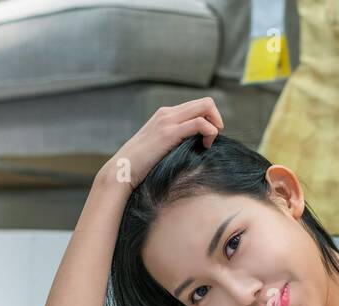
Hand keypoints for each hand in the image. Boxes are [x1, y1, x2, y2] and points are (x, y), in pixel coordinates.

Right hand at [102, 97, 224, 188]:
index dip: (209, 119)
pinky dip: (210, 133)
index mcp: (165, 114)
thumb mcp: (158, 147)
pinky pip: (199, 123)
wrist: (122, 169)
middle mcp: (167, 113)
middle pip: (205, 102)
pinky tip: (205, 146)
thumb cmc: (140, 165)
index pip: (197, 105)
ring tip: (209, 144)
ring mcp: (168, 121)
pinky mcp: (169, 133)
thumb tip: (193, 147)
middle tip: (213, 139)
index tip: (207, 138)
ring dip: (215, 126)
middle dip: (216, 120)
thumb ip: (173, 141)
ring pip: (205, 107)